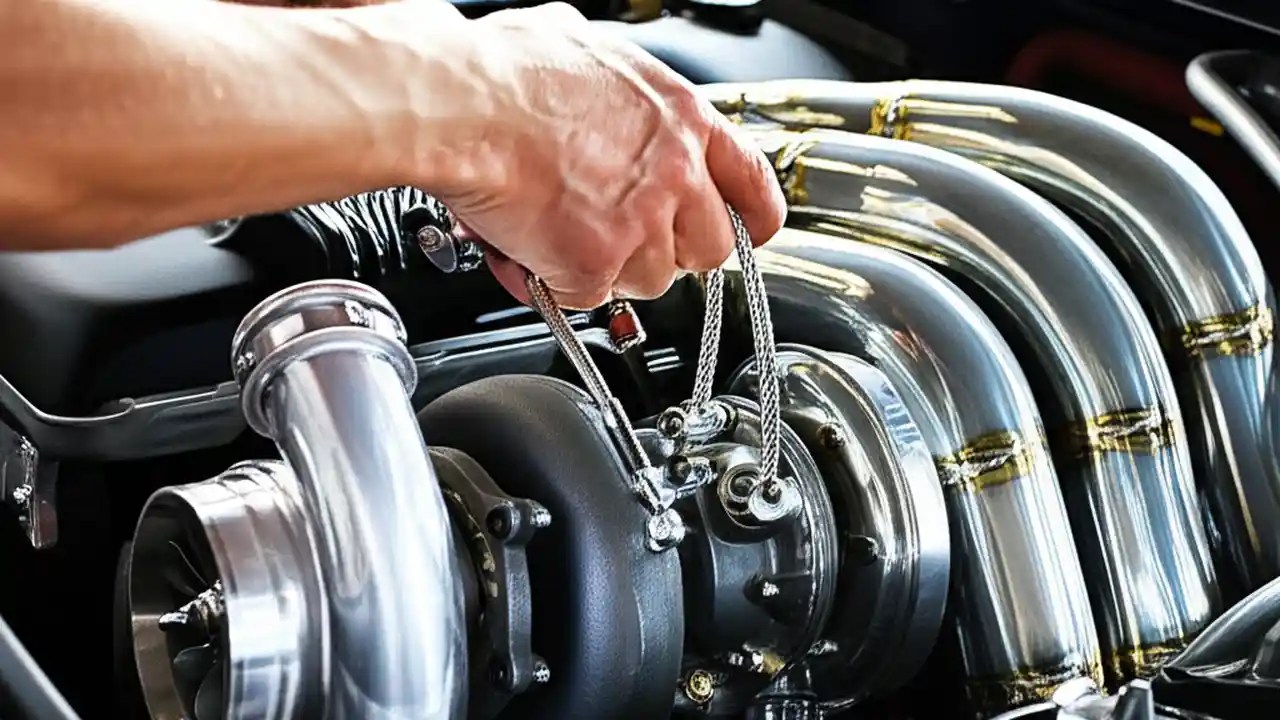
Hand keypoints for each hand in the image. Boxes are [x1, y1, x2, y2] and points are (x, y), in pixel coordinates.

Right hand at [414, 3, 786, 308]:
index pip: (753, 183)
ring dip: (607, 267)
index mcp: (681, 116)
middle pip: (711, 247)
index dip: (752, 217)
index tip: (744, 230)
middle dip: (670, 250)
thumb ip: (614, 84)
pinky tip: (525, 244)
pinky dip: (553, 280)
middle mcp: (674, 172)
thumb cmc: (503, 69)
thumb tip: (598, 79)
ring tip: (558, 229)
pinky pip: (588, 295)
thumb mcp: (583, 45)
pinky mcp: (596, 263)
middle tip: (623, 235)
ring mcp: (640, 223)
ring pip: (650, 280)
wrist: (457, 103)